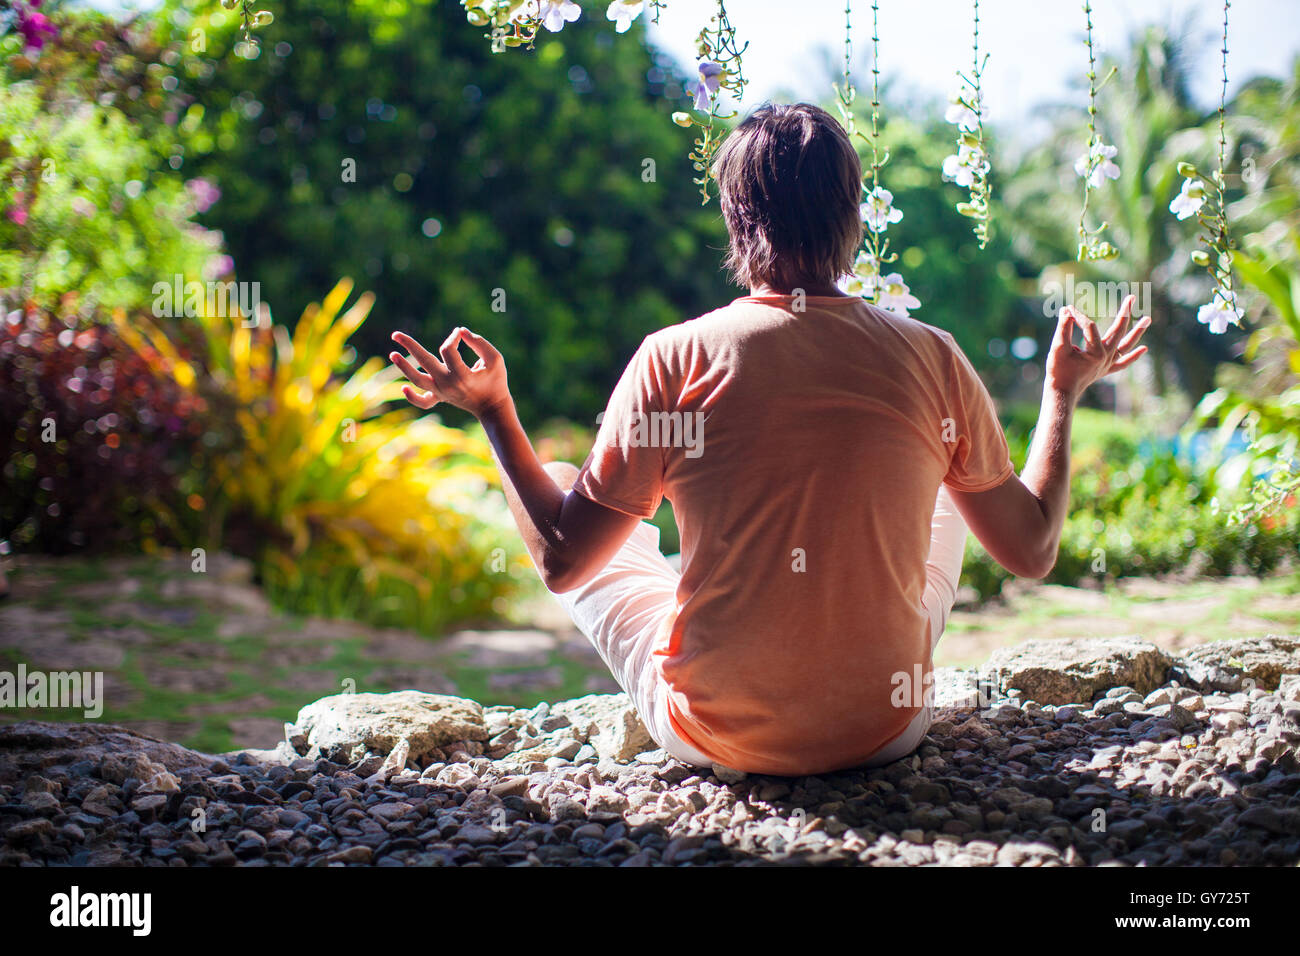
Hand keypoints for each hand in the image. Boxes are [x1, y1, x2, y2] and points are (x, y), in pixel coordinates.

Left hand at [389, 327, 510, 418]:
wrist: (492, 407)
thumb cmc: (496, 381)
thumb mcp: (495, 359)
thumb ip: (479, 342)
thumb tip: (459, 331)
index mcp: (461, 375)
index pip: (448, 349)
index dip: (453, 337)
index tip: (460, 334)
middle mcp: (448, 384)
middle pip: (424, 361)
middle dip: (409, 346)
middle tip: (395, 334)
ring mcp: (442, 393)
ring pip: (418, 380)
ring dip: (404, 367)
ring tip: (393, 354)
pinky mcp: (441, 398)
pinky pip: (423, 402)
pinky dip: (412, 397)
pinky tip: (404, 388)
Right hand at [1044, 294, 1149, 402]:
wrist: (1061, 393)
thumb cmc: (1058, 371)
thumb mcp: (1058, 347)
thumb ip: (1063, 328)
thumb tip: (1066, 310)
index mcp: (1096, 351)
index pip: (1090, 326)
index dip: (1077, 316)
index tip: (1067, 310)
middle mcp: (1106, 356)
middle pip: (1119, 330)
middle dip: (1125, 312)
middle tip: (1132, 297)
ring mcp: (1108, 363)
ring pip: (1126, 345)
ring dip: (1137, 332)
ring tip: (1148, 318)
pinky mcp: (1106, 369)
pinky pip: (1123, 362)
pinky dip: (1133, 356)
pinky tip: (1144, 348)